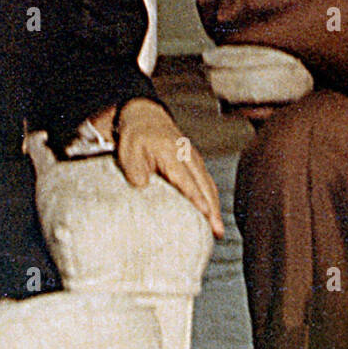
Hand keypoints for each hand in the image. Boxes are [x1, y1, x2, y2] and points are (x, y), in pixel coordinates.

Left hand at [107, 99, 223, 238]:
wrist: (146, 117)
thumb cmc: (137, 136)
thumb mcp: (130, 150)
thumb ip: (136, 170)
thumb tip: (143, 187)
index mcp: (173, 154)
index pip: (187, 180)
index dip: (197, 198)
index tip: (205, 213)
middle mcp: (189, 157)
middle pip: (204, 185)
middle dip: (212, 208)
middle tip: (217, 231)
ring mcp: (194, 159)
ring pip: (209, 185)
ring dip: (214, 206)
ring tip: (217, 229)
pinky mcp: (195, 164)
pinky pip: (207, 182)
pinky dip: (212, 198)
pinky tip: (211, 213)